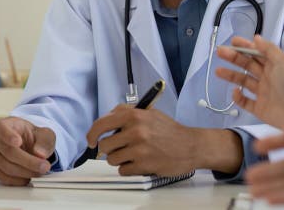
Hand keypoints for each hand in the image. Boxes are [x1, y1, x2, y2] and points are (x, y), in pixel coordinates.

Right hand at [0, 116, 55, 185]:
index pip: (0, 127)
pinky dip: (15, 180)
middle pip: (8, 151)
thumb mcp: (45, 134)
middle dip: (28, 161)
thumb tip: (39, 153)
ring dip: (24, 172)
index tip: (18, 142)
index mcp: (7, 124)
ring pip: (5, 165)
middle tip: (44, 166)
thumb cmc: (34, 137)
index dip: (8, 135)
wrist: (31, 147)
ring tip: (39, 172)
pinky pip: (1, 176)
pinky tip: (27, 178)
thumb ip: (44, 141)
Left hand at [86, 105, 238, 175]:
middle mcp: (135, 130)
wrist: (191, 146)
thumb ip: (127, 113)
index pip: (101, 124)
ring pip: (112, 160)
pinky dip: (129, 169)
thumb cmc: (169, 130)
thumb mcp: (149, 113)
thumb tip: (106, 120)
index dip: (92, 134)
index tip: (91, 141)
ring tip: (134, 155)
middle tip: (121, 148)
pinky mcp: (144, 164)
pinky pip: (123, 171)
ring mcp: (139, 148)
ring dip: (120, 160)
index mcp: (134, 115)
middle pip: (105, 146)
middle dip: (110, 150)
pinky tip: (140, 162)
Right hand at [216, 35, 283, 125]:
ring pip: (244, 82)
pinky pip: (245, 102)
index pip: (257, 53)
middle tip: (220, 52)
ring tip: (218, 71)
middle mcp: (268, 78)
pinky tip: (235, 91)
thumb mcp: (282, 61)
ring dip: (231, 75)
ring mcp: (263, 93)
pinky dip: (238, 97)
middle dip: (234, 58)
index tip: (233, 41)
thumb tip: (256, 38)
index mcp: (274, 65)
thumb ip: (268, 49)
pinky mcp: (259, 108)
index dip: (245, 47)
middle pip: (248, 65)